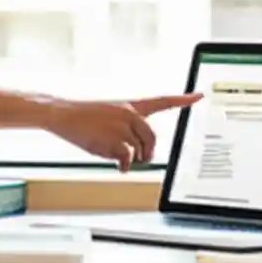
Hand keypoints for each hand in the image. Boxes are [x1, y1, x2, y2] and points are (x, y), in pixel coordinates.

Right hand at [45, 94, 202, 171]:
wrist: (62, 113)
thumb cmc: (82, 116)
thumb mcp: (108, 113)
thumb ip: (127, 126)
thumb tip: (136, 152)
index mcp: (130, 105)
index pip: (162, 101)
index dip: (183, 99)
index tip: (199, 96)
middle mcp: (130, 114)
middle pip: (152, 138)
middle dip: (146, 152)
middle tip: (136, 157)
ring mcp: (123, 127)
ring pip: (139, 151)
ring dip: (129, 159)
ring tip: (113, 154)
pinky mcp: (115, 140)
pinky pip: (128, 159)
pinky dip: (123, 166)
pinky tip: (117, 165)